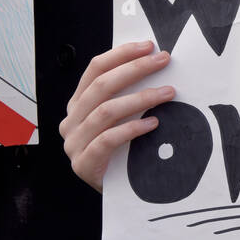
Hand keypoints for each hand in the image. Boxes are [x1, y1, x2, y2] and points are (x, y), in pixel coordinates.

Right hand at [60, 40, 173, 191]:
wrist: (115, 194)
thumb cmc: (122, 152)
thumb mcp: (121, 119)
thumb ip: (127, 95)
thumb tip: (156, 63)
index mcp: (78, 104)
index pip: (95, 69)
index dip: (121, 54)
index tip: (149, 46)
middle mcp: (71, 120)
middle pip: (102, 86)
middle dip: (135, 69)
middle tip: (164, 60)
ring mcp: (74, 143)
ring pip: (106, 111)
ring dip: (141, 98)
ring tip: (168, 92)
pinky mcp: (83, 164)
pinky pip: (107, 140)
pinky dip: (132, 129)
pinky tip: (153, 123)